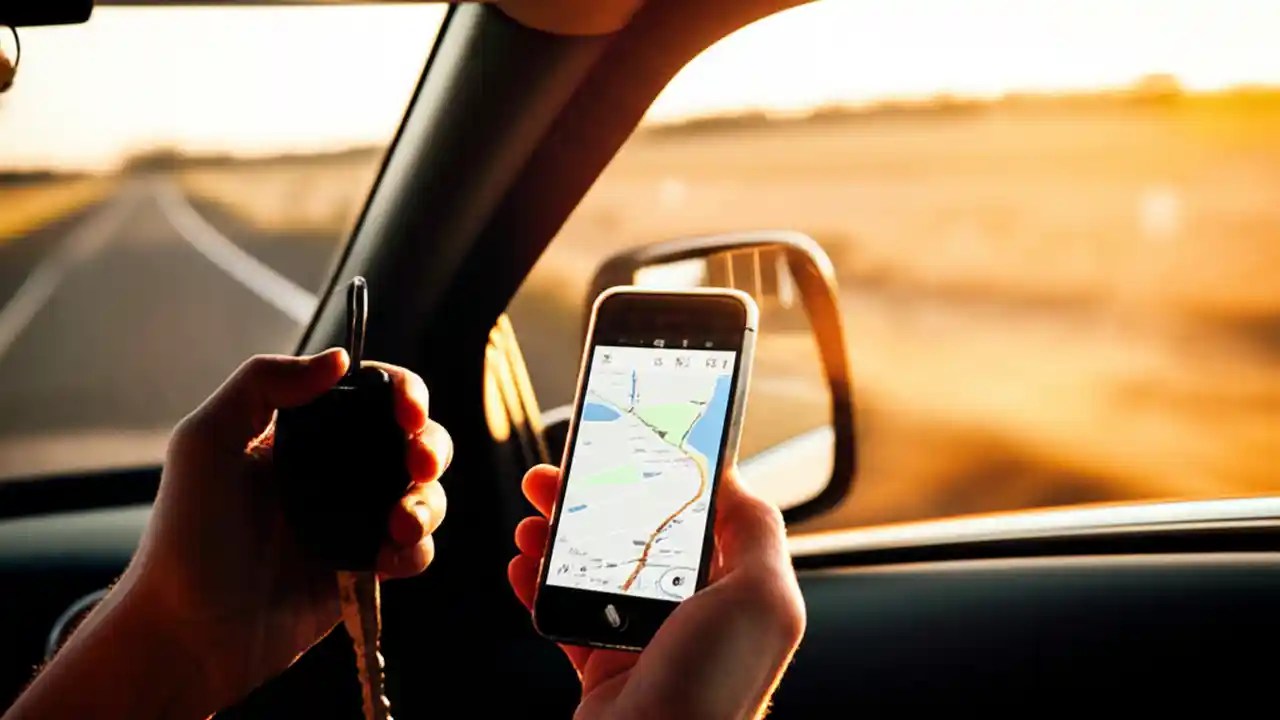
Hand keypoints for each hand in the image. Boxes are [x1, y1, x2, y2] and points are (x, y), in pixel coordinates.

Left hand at [7, 350, 451, 719]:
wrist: (189, 634)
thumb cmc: (184, 538)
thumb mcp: (204, 442)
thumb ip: (261, 383)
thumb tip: (340, 358)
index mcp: (300, 437)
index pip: (369, 397)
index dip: (402, 394)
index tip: (407, 410)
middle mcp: (332, 475)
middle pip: (412, 442)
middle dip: (431, 446)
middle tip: (419, 464)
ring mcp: (351, 523)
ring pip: (424, 495)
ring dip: (428, 503)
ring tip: (401, 524)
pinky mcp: (363, 571)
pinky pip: (415, 551)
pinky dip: (416, 551)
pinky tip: (389, 560)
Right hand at [508, 464, 805, 719]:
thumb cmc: (710, 690)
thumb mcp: (761, 597)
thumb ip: (758, 530)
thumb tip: (737, 479)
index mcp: (740, 593)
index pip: (705, 515)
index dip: (666, 478)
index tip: (632, 446)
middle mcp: (697, 616)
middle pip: (641, 534)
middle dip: (598, 500)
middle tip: (560, 476)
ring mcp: (647, 642)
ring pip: (597, 569)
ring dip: (559, 538)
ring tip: (532, 520)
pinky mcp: (604, 667)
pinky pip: (566, 614)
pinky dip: (539, 585)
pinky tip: (522, 565)